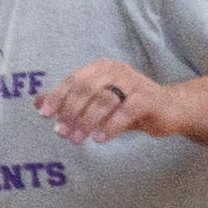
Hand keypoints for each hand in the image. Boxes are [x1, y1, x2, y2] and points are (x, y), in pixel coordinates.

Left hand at [39, 58, 185, 141]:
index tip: (44, 115)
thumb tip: (36, 102)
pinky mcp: (149, 98)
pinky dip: (110, 126)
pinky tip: (100, 139)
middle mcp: (117, 70)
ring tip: (78, 139)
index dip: (57, 96)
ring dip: (87, 121)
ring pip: (104, 100)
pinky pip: (126, 111)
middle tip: (62, 133)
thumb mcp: (96, 103)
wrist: (170, 109)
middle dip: (71, 111)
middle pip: (86, 88)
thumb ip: (69, 101)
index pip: (74, 79)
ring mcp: (134, 83)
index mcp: (101, 68)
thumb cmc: (128, 106)